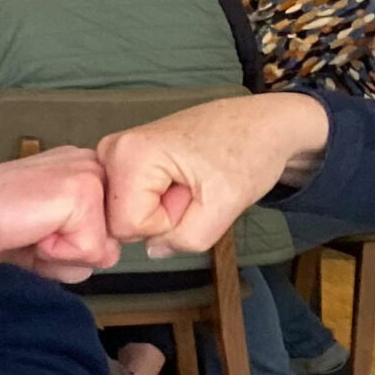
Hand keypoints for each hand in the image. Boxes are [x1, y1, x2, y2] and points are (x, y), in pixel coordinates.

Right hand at [0, 146, 120, 280]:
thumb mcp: (50, 233)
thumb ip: (83, 239)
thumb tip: (108, 254)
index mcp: (82, 171)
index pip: (109, 233)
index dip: (74, 249)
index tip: (39, 233)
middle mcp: (91, 165)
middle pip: (112, 243)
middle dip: (72, 256)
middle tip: (34, 235)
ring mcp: (90, 176)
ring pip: (104, 251)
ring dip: (64, 258)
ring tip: (33, 233)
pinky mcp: (83, 193)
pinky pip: (89, 252)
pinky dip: (56, 256)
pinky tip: (32, 231)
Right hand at [96, 92, 329, 256]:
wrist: (261, 124)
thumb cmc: (248, 153)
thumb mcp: (224, 207)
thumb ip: (186, 239)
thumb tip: (153, 249)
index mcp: (129, 153)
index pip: (126, 226)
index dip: (165, 224)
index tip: (193, 196)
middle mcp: (112, 148)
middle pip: (120, 219)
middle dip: (160, 217)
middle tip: (192, 190)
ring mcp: (116, 152)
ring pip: (126, 213)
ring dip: (161, 209)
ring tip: (189, 184)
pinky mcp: (126, 157)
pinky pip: (132, 201)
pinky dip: (158, 200)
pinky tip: (179, 181)